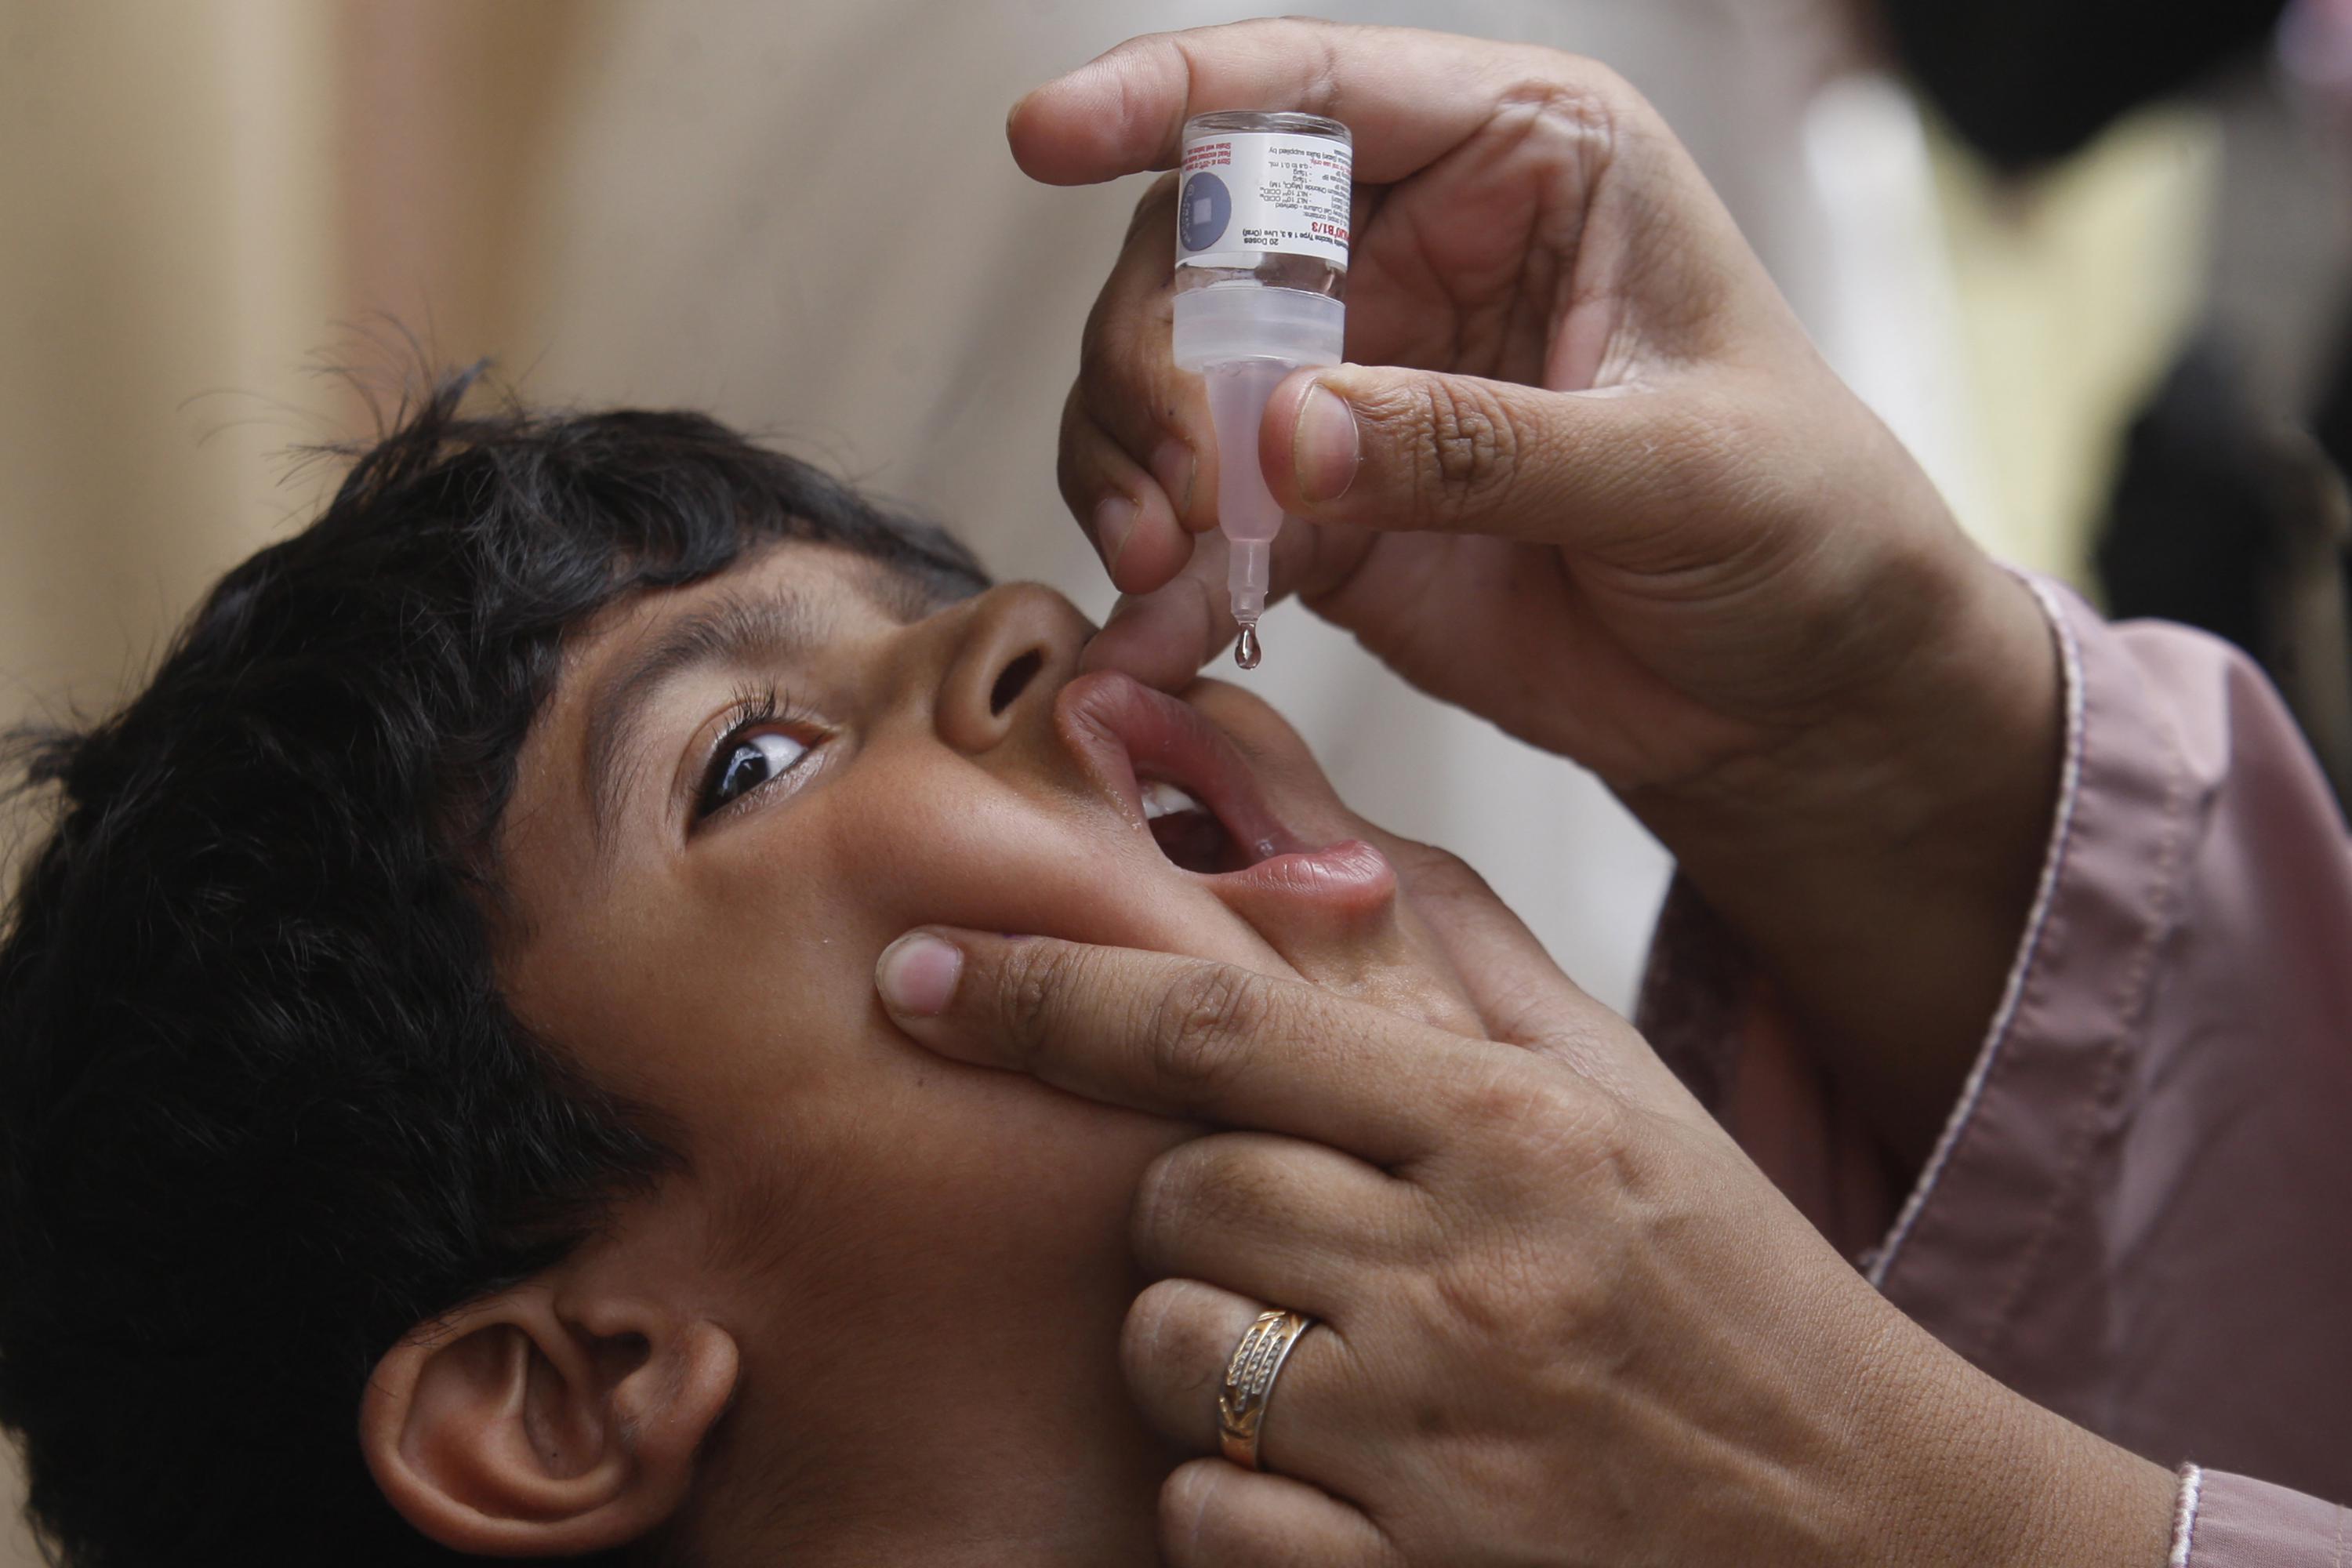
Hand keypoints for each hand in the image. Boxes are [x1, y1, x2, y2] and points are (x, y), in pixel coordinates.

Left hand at [872, 908, 2175, 1566]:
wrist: (1880, 1531)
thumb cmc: (1729, 1291)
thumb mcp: (1613, 1093)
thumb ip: (1443, 944)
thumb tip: (1281, 805)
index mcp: (1511, 1130)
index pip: (1219, 1032)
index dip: (1042, 993)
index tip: (918, 975)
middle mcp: (1465, 1279)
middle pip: (1174, 1194)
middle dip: (1178, 1204)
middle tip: (1280, 1231)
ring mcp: (1436, 1447)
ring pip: (1169, 1355)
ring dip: (1202, 1352)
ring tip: (1329, 1361)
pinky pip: (1207, 1519)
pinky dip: (1238, 1499)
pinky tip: (1348, 1482)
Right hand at [1014, 20, 2065, 1159]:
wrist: (1794, 697)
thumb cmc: (1798, 524)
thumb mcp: (1673, 467)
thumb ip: (1480, 443)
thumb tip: (1285, 435)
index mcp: (1522, 160)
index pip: (1318, 91)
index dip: (1169, 96)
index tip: (1049, 139)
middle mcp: (1412, 249)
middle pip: (1198, 244)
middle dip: (1153, 356)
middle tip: (1187, 482)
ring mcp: (1352, 383)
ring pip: (1161, 378)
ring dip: (1129, 462)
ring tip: (1165, 563)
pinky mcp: (1318, 511)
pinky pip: (1189, 517)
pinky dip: (1154, 574)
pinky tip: (1148, 631)